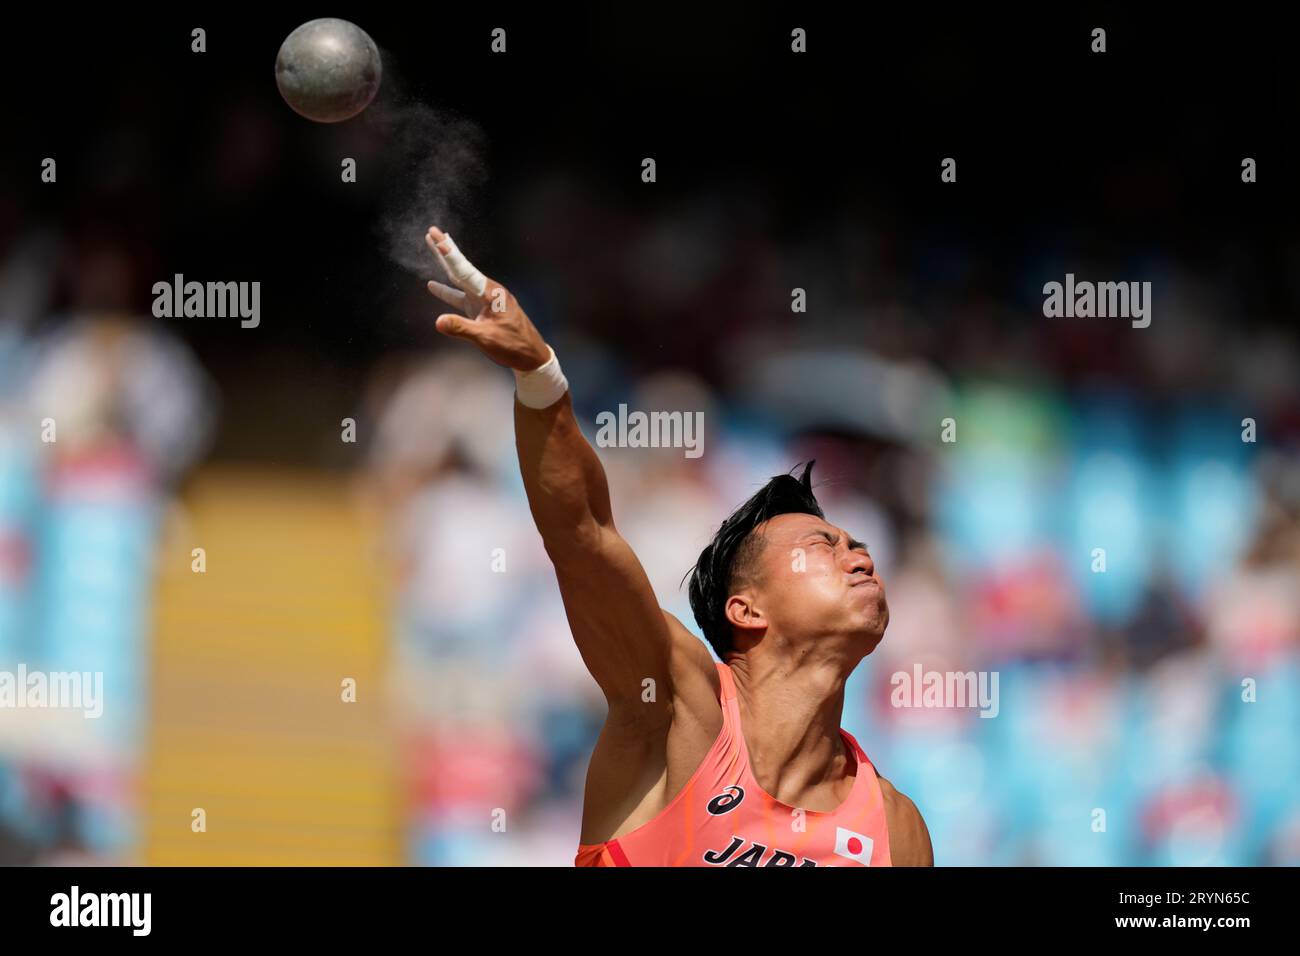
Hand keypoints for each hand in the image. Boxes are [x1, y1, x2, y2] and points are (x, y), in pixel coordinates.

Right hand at [424, 225, 549, 370]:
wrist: (531, 356)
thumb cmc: (513, 346)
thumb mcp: (486, 338)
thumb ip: (462, 328)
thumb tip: (438, 322)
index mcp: (491, 293)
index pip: (465, 271)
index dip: (450, 255)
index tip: (439, 239)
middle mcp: (488, 291)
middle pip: (461, 267)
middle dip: (445, 249)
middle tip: (431, 230)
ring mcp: (484, 299)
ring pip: (460, 278)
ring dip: (445, 264)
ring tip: (433, 247)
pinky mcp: (482, 309)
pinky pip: (461, 295)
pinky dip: (448, 290)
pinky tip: (434, 285)